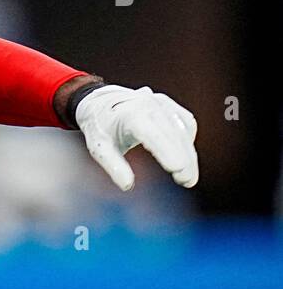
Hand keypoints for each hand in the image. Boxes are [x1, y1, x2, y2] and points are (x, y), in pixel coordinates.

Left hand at [75, 85, 198, 190]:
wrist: (100, 102)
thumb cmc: (99, 127)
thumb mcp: (98, 148)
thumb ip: (113, 166)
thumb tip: (127, 186)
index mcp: (129, 115)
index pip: (152, 134)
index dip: (166, 151)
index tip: (177, 169)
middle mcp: (148, 105)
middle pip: (173, 134)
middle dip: (184, 159)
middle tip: (188, 182)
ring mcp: (161, 103)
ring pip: (183, 130)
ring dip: (189, 154)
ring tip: (188, 178)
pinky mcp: (170, 105)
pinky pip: (185, 124)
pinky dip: (187, 142)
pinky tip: (186, 158)